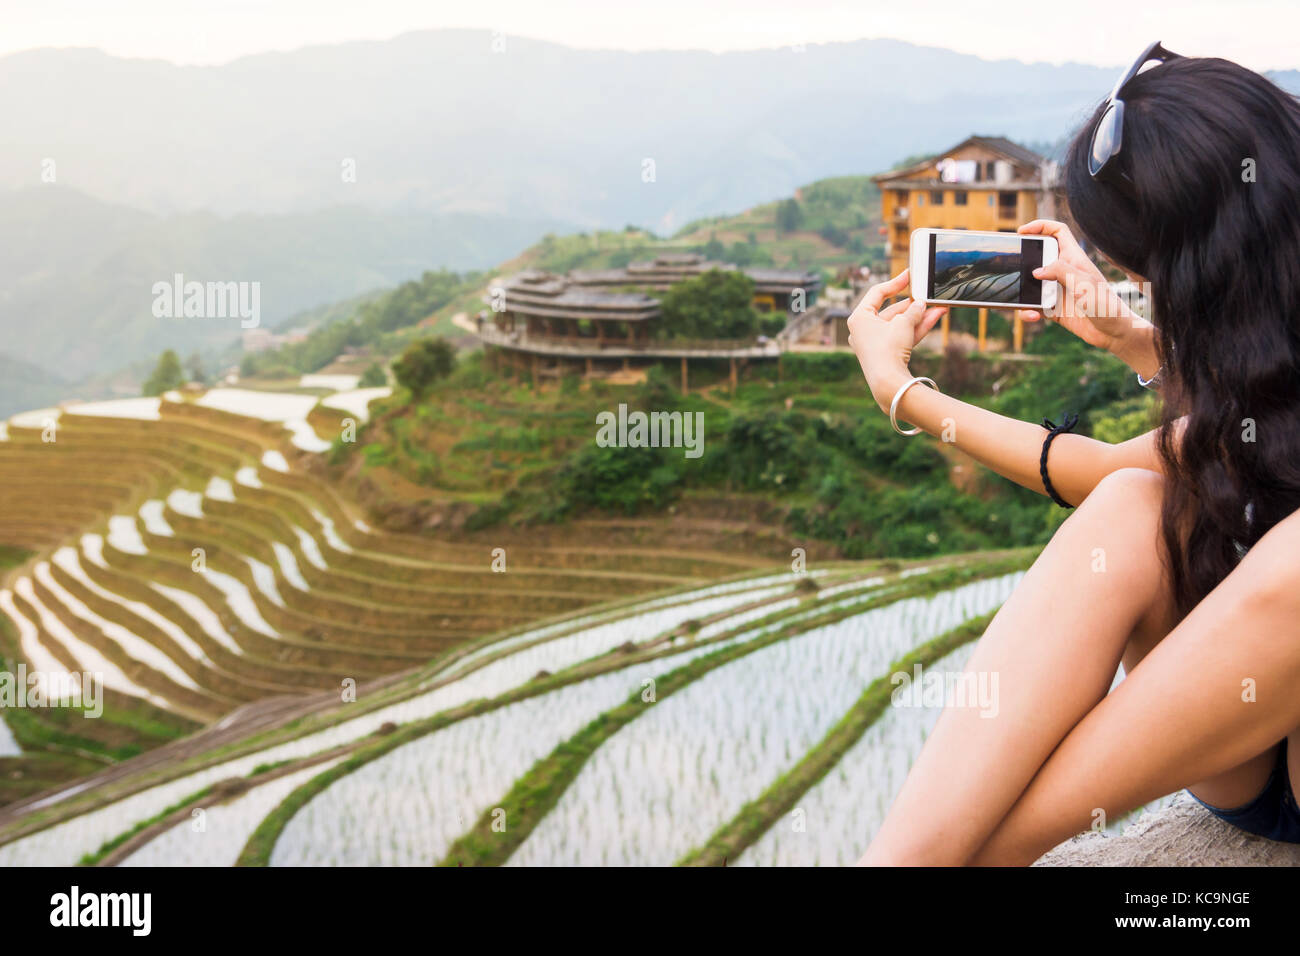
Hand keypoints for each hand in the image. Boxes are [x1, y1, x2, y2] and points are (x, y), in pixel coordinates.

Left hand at [846, 269, 947, 409]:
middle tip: (928, 296)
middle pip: (892, 311)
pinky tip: (935, 317)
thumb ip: (913, 310)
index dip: (895, 283)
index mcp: (859, 318)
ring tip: (939, 307)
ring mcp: (874, 343)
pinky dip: (917, 328)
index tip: (909, 275)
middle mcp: (863, 330)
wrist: (889, 383)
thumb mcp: (903, 323)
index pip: (877, 293)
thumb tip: (920, 304)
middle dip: (913, 305)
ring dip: (920, 316)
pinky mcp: (886, 354)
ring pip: (900, 325)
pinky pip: (903, 336)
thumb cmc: (888, 350)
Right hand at [1016, 220, 1149, 353]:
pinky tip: (1033, 316)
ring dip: (1022, 292)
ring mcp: (1057, 290)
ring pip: (1031, 284)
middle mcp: (1064, 272)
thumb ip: (1060, 271)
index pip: (1057, 232)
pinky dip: (1028, 311)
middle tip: (1010, 267)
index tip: (1021, 232)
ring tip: (1020, 300)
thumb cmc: (1105, 305)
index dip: (1040, 226)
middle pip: (1037, 257)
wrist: (1113, 333)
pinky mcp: (1053, 309)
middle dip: (1022, 261)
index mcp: (1074, 259)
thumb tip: (1035, 270)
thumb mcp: (1083, 283)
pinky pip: (1032, 306)